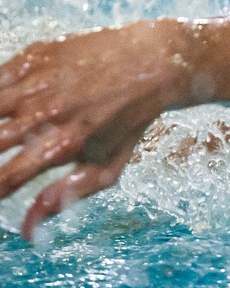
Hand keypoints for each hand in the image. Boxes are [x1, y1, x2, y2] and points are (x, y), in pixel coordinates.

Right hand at [0, 21, 189, 237]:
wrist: (156, 62)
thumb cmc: (130, 120)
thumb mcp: (107, 166)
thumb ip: (64, 197)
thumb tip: (26, 231)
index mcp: (65, 143)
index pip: (7, 178)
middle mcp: (48, 111)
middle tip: (0, 160)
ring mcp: (40, 81)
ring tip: (3, 138)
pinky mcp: (36, 56)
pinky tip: (4, 111)